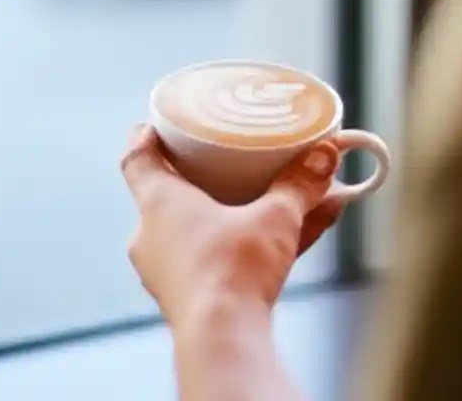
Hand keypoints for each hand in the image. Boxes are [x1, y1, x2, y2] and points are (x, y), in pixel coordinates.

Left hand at [122, 125, 342, 327]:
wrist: (223, 338)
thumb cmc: (232, 269)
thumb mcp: (275, 217)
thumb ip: (300, 185)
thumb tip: (324, 155)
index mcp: (158, 203)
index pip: (137, 160)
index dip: (146, 138)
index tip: (158, 124)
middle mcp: (152, 236)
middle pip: (168, 195)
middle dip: (200, 179)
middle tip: (225, 161)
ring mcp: (167, 271)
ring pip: (198, 231)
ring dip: (233, 215)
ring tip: (276, 203)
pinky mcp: (188, 297)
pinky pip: (218, 260)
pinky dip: (246, 246)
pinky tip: (290, 239)